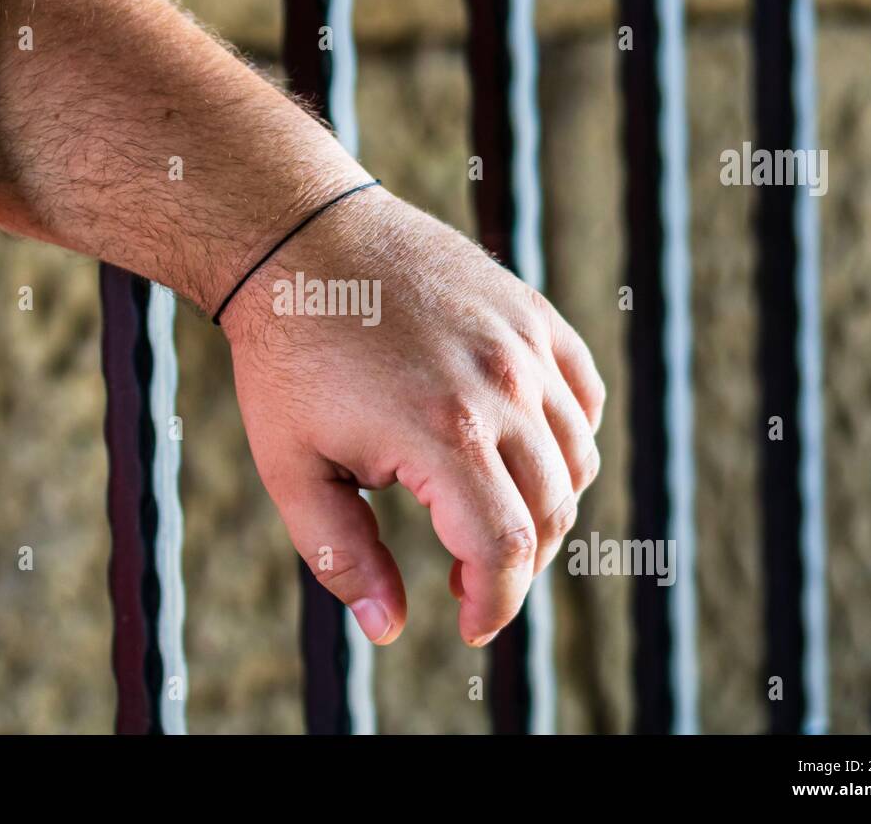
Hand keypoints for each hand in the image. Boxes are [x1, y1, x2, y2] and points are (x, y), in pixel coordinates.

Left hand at [222, 186, 605, 646]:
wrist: (300, 242)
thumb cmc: (288, 357)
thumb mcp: (293, 467)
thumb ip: (342, 555)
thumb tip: (387, 628)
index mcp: (441, 433)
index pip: (505, 549)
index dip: (496, 604)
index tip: (469, 624)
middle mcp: (502, 388)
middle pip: (551, 512)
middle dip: (516, 565)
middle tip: (466, 575)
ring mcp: (524, 345)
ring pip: (577, 459)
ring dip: (544, 507)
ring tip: (484, 514)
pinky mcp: (531, 313)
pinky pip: (582, 397)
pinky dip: (566, 440)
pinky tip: (515, 451)